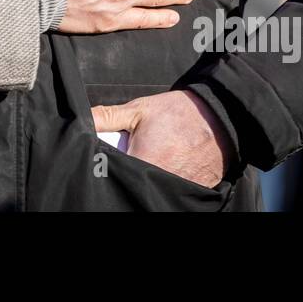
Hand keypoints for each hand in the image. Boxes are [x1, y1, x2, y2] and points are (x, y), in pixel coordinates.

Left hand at [92, 89, 234, 187]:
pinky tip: (168, 166)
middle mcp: (160, 181)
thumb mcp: (139, 110)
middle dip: (126, 174)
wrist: (221, 117)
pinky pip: (168, 192)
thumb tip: (81, 119)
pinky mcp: (191, 193)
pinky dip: (164, 182)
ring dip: (145, 178)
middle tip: (133, 157)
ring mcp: (177, 189)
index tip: (108, 161)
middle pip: (131, 185)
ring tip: (152, 160)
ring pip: (149, 190)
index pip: (113, 175)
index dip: (107, 169)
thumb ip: (107, 117)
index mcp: (143, 161)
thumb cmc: (178, 112)